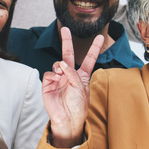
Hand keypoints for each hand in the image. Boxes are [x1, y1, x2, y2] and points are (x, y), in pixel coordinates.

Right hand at [41, 26, 103, 146]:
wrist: (67, 119)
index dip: (94, 48)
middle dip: (66, 41)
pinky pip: (49, 73)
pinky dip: (52, 74)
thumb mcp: (81, 87)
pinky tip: (55, 79)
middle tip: (65, 29)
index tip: (100, 37)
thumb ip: (73, 73)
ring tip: (62, 74)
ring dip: (60, 66)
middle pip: (68, 54)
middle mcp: (70, 75)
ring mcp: (58, 78)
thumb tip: (61, 64)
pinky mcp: (48, 84)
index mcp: (82, 76)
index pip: (89, 59)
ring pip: (57, 63)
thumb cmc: (78, 106)